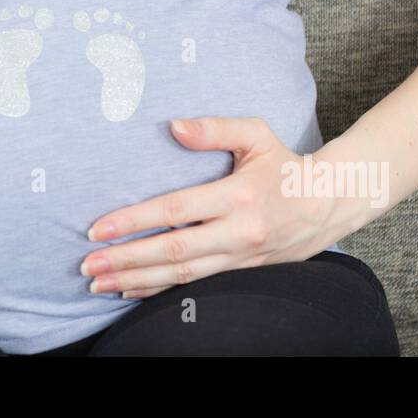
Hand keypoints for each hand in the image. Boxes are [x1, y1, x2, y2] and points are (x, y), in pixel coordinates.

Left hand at [80, 117, 342, 298]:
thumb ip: (215, 128)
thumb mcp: (257, 134)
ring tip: (99, 284)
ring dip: (137, 280)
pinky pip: (195, 284)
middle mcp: (237, 232)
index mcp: (237, 196)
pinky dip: (161, 290)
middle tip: (87, 265)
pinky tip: (132, 290)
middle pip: (173, 251)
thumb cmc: (285, 164)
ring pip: (182, 275)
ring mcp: (240, 257)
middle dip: (126, 259)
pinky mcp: (241, 271)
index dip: (134, 221)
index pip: (176, 211)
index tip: (98, 229)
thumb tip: (173, 127)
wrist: (330, 203)